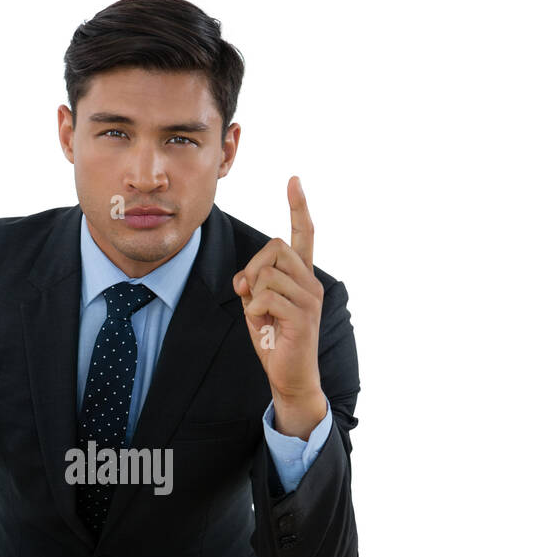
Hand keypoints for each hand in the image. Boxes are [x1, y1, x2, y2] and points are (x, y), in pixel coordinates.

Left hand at [232, 175, 324, 404]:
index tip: (293, 180)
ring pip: (268, 272)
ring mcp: (310, 297)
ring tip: (260, 315)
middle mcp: (311, 281)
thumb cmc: (274, 340)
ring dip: (253, 293)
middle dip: (253, 267)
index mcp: (301, 276)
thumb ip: (252, 283)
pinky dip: (254, 310)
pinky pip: (267, 297)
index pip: (303, 234)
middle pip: (275, 247)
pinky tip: (262, 324)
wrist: (290, 376)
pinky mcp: (303, 315)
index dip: (298, 207)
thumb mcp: (257, 305)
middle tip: (248, 293)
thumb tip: (245, 277)